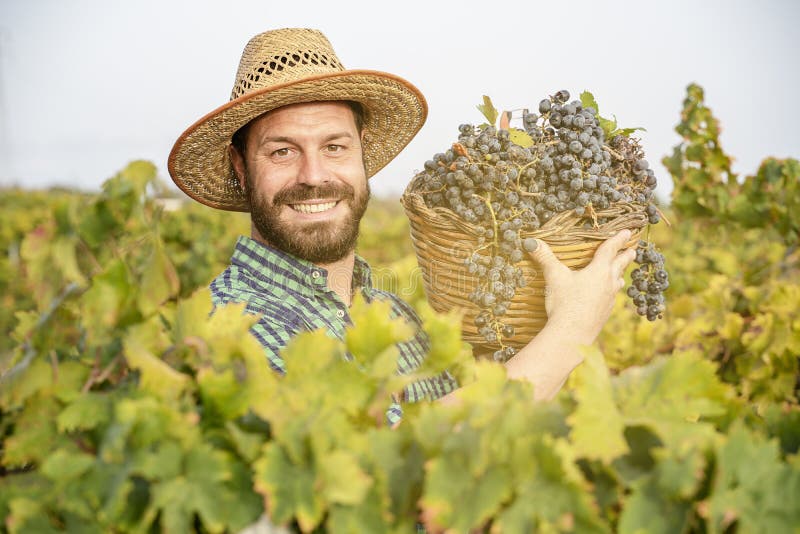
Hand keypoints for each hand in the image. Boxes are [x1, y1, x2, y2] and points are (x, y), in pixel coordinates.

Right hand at [527, 229, 635, 344]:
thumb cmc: (565, 303)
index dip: (618, 239)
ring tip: (621, 273)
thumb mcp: (554, 277)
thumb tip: (530, 241)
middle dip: (627, 255)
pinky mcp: (605, 313)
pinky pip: (612, 298)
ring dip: (620, 274)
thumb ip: (544, 258)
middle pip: (621, 265)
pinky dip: (611, 292)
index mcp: (599, 270)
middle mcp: (608, 282)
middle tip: (634, 249)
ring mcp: (609, 299)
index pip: (610, 250)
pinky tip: (607, 296)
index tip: (627, 232)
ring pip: (618, 282)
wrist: (572, 334)